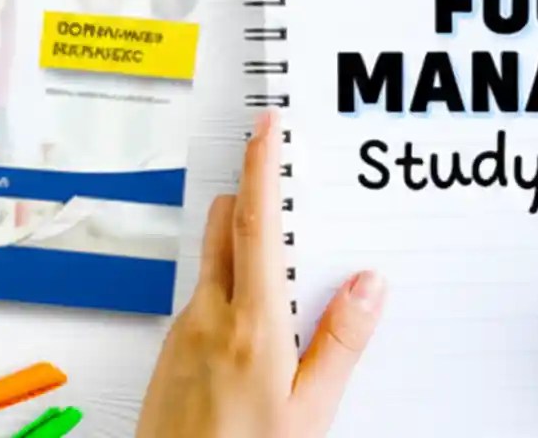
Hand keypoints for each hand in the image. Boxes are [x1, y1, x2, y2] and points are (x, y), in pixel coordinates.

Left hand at [137, 112, 386, 437]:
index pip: (256, 225)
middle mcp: (208, 318)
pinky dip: (229, 289)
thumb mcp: (309, 413)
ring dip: (242, 247)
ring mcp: (183, 333)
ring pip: (213, 261)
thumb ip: (339, 344)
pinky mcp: (170, 352)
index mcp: (251, 325)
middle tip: (286, 190)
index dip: (261, 168)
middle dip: (251, 196)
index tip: (267, 128)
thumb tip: (367, 286)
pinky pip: (202, 298)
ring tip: (286, 278)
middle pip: (225, 226)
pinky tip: (257, 329)